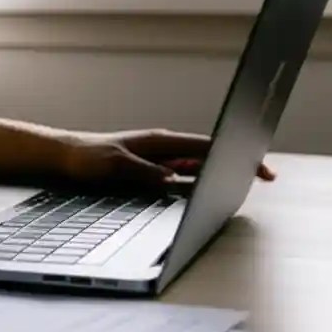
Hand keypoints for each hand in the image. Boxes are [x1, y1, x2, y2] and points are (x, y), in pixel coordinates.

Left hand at [60, 129, 276, 188]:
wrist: (66, 156)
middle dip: (237, 162)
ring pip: (199, 165)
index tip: (256, 163)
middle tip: (265, 176)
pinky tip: (212, 190)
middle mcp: (164, 147)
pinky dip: (201, 181)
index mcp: (160, 141)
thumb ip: (145, 171)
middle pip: (209, 154)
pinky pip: (183, 176)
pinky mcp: (153, 170)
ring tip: (246, 183)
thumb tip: (173, 179)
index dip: (234, 152)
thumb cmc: (88, 157)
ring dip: (221, 172)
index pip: (205, 145)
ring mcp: (160, 158)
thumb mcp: (116, 165)